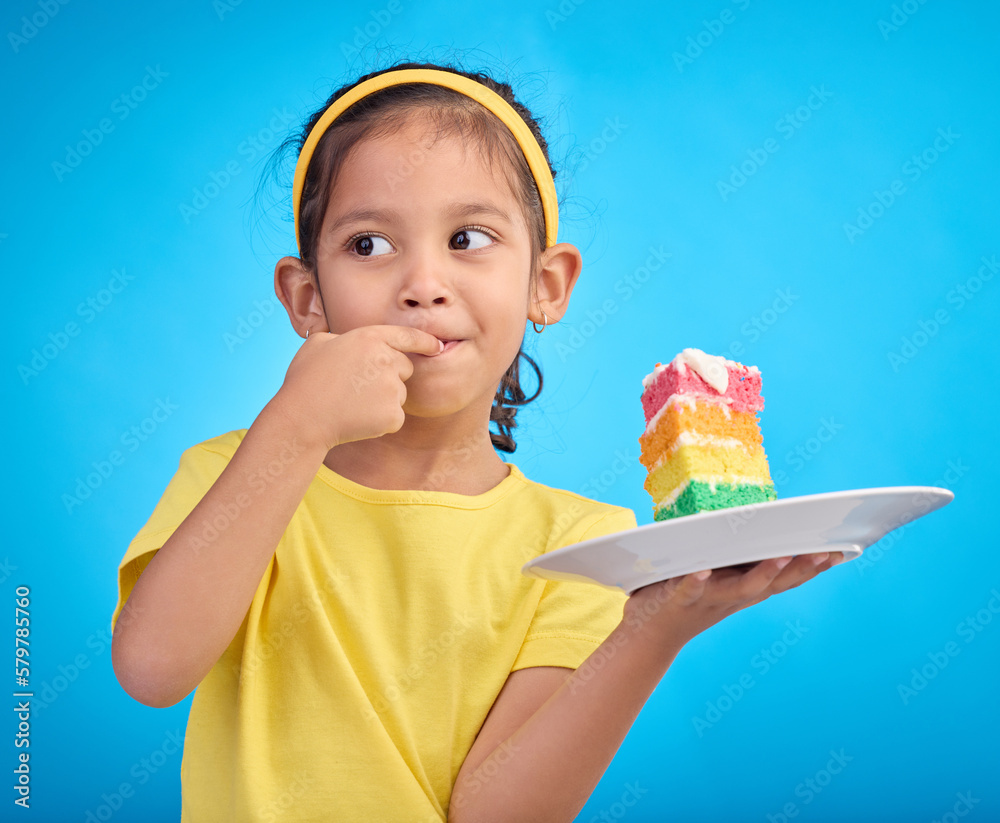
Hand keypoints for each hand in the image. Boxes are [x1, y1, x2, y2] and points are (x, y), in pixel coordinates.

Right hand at [269, 325, 443, 451]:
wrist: (302, 418)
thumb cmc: (305, 380)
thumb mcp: (318, 343)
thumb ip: (343, 338)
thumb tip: (349, 341)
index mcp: (369, 338)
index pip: (408, 336)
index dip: (425, 341)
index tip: (437, 346)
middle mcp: (386, 360)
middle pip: (405, 368)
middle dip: (390, 376)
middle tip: (358, 387)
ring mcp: (392, 388)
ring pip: (400, 394)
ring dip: (383, 399)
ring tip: (352, 403)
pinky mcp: (393, 415)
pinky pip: (395, 416)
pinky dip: (380, 421)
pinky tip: (357, 419)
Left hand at [623, 552, 845, 648]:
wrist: (649, 634)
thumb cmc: (687, 596)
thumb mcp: (720, 577)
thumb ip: (741, 559)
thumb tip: (763, 525)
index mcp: (745, 589)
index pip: (786, 578)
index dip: (814, 567)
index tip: (842, 550)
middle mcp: (733, 597)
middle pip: (774, 584)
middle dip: (801, 568)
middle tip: (826, 551)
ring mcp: (708, 599)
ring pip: (740, 589)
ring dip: (761, 574)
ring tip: (779, 557)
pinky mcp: (678, 599)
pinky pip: (688, 589)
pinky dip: (696, 580)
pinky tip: (702, 570)